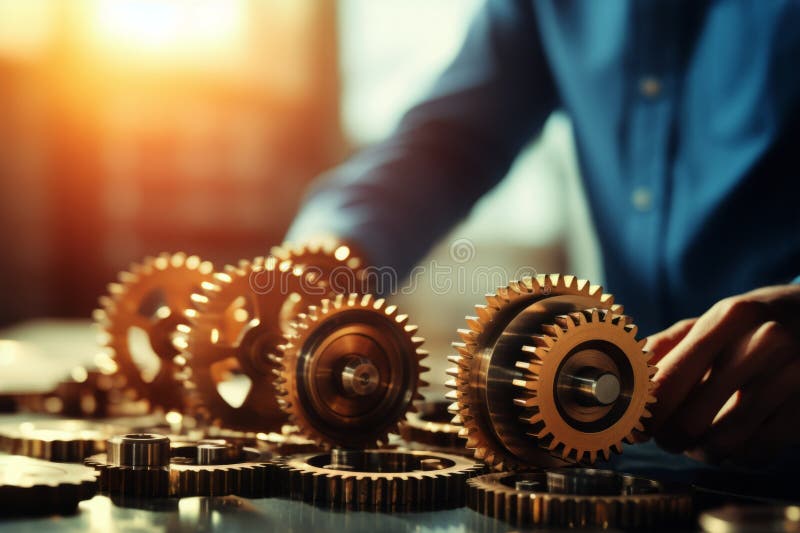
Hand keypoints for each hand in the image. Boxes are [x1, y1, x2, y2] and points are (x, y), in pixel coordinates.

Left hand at [645, 284, 799, 464]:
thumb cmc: (749, 327)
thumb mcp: (707, 323)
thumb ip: (662, 348)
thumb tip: (619, 380)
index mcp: (729, 318)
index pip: (669, 379)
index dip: (644, 413)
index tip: (634, 427)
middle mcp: (766, 344)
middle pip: (691, 420)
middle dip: (669, 437)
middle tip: (666, 435)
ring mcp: (794, 378)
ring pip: (723, 443)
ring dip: (700, 450)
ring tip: (697, 438)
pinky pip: (755, 452)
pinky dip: (735, 453)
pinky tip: (734, 434)